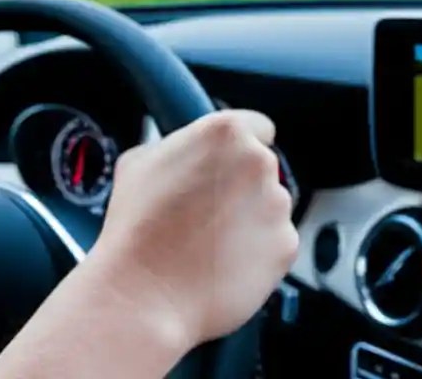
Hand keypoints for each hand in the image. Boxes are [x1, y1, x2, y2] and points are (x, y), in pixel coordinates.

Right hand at [89, 110, 297, 347]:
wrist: (143, 295)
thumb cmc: (135, 229)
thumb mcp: (138, 163)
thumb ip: (174, 146)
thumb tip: (183, 151)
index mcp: (226, 133)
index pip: (256, 127)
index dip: (237, 149)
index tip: (224, 166)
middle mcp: (259, 162)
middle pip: (262, 167)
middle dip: (240, 186)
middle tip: (206, 211)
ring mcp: (277, 205)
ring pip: (270, 206)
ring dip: (249, 219)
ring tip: (209, 244)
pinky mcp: (286, 245)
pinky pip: (275, 242)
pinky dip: (256, 252)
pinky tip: (222, 264)